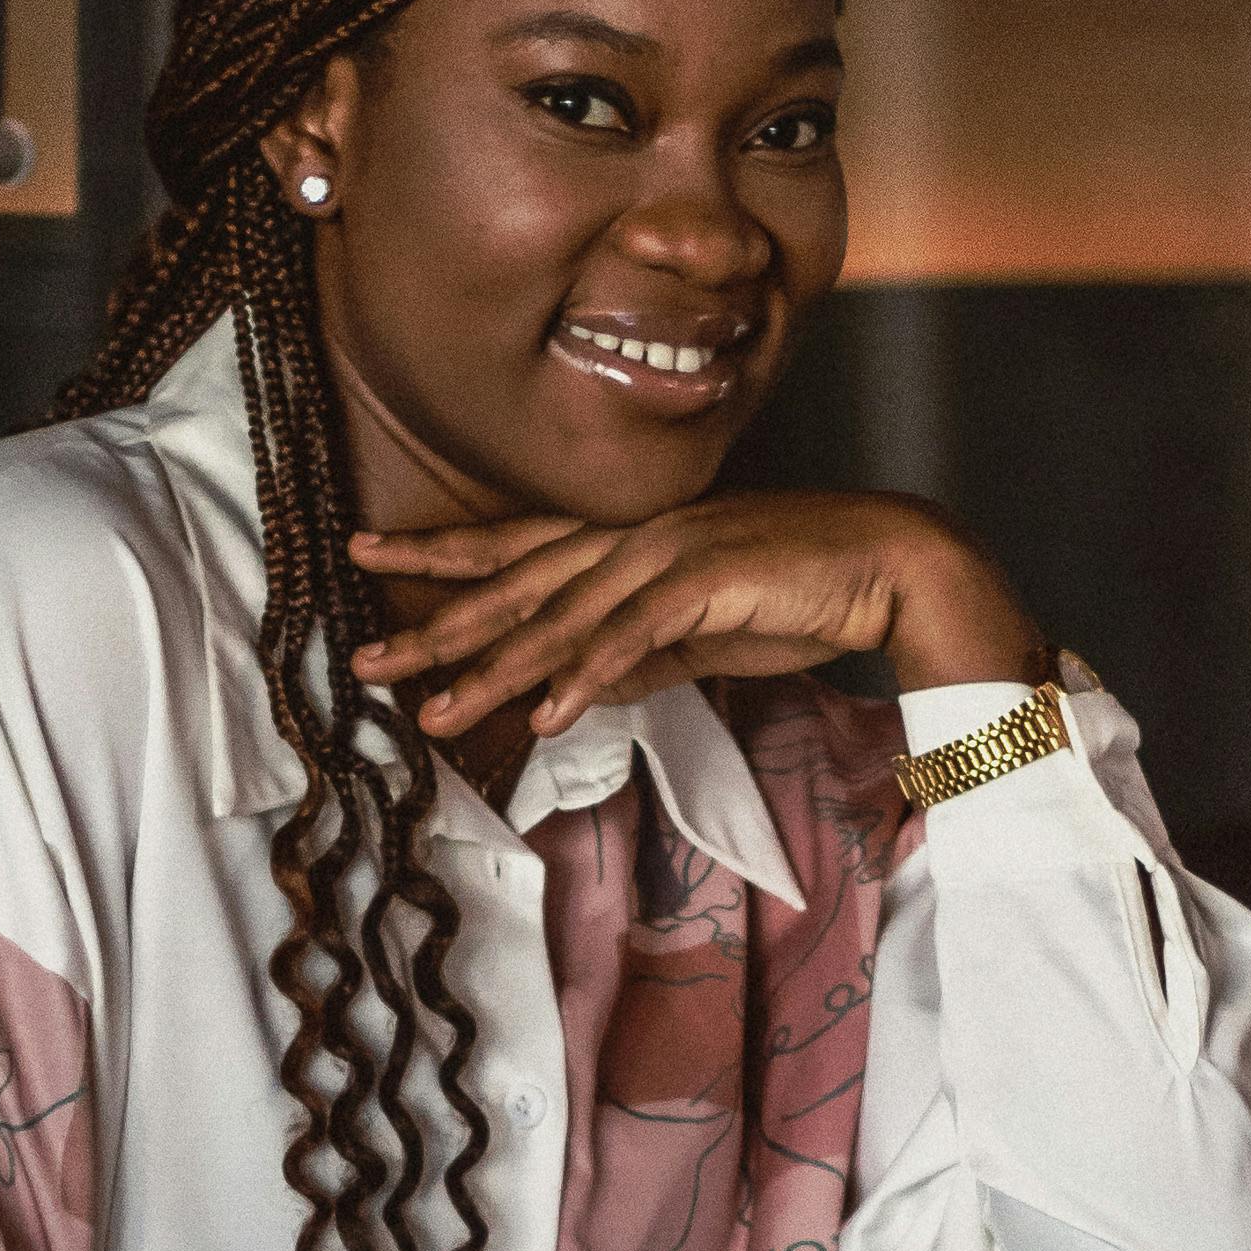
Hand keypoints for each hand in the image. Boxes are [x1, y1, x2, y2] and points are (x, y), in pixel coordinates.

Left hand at [346, 490, 1045, 746]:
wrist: (887, 565)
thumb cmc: (798, 595)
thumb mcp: (697, 635)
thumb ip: (632, 657)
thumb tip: (570, 691)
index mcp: (628, 541)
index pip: (516, 547)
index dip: (440, 554)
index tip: (366, 555)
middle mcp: (634, 538)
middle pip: (516, 582)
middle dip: (436, 619)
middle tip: (363, 654)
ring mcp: (668, 554)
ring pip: (561, 615)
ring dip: (496, 666)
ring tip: (435, 710)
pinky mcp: (708, 581)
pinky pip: (633, 635)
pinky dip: (586, 672)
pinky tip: (545, 713)